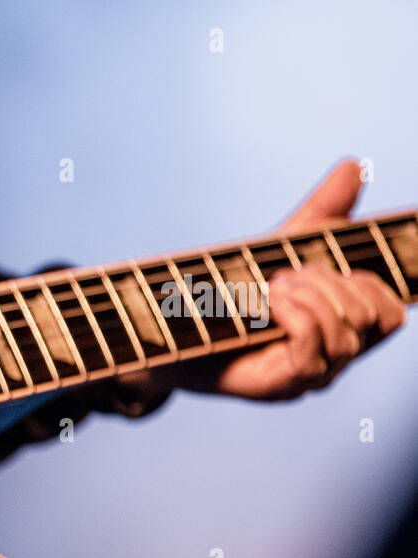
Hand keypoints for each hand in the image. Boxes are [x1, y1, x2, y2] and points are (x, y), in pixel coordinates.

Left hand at [123, 159, 406, 401]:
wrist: (171, 329)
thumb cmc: (231, 293)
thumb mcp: (283, 245)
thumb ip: (322, 210)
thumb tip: (354, 166)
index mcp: (342, 330)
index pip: (391, 312)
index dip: (370, 283)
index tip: (324, 265)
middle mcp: (333, 358)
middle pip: (372, 317)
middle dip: (332, 282)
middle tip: (285, 275)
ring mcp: (308, 377)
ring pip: (347, 333)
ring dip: (311, 296)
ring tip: (272, 286)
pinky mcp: (279, 385)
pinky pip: (312, 345)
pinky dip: (296, 313)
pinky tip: (269, 300)